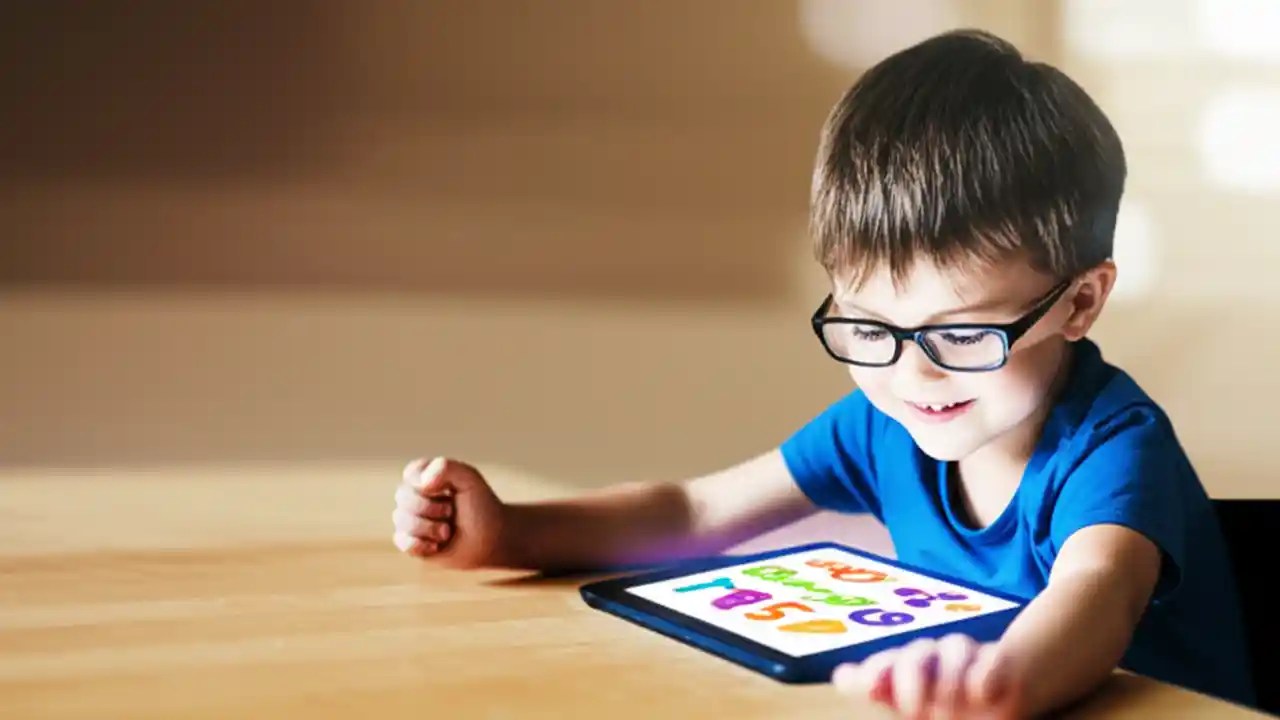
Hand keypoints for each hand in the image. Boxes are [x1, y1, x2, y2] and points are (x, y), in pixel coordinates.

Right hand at [392, 456, 510, 568]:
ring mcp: (413, 520)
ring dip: (428, 527)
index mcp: (428, 477)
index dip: (426, 484)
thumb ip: (447, 468)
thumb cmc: (482, 509)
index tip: (449, 490)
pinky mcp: (413, 543)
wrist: (492, 543)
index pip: (411, 473)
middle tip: (450, 512)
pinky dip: (419, 544)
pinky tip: (436, 546)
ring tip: (447, 532)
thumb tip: (422, 483)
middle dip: (429, 507)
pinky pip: (401, 541)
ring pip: (400, 518)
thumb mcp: (470, 480)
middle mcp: (416, 497)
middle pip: (402, 496)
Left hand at [832, 635, 1022, 719]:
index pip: (888, 662)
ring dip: (949, 675)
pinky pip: (994, 657)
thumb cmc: (945, 708)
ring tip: (948, 709)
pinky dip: (985, 673)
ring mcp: (969, 659)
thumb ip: (877, 686)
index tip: (867, 690)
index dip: (876, 670)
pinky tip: (980, 695)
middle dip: (911, 675)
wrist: (995, 704)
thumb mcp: (909, 704)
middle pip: (919, 651)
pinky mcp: (1001, 664)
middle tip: (912, 708)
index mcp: (909, 670)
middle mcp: (936, 658)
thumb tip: (842, 674)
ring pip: (955, 646)